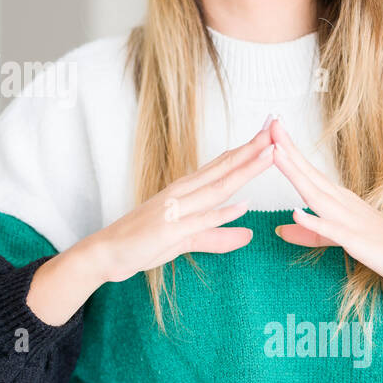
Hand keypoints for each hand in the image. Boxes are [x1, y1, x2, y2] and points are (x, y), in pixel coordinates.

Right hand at [86, 122, 275, 284]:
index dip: (247, 151)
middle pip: (224, 168)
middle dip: (252, 149)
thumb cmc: (141, 242)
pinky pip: (201, 221)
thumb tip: (248, 234)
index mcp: (185, 191)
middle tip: (276, 129)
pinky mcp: (169, 229)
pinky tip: (243, 205)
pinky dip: (223, 213)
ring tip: (269, 154)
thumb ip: (216, 236)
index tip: (269, 135)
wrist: (106, 253)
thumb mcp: (185, 240)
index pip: (221, 166)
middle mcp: (181, 193)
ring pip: (217, 188)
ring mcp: (175, 209)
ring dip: (245, 170)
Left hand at [268, 117, 382, 303]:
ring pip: (318, 195)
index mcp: (338, 200)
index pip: (308, 171)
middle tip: (270, 124)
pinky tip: (296, 212)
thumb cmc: (382, 247)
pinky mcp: (358, 241)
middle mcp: (343, 204)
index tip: (270, 129)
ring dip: (296, 175)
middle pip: (310, 174)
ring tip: (276, 154)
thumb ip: (311, 233)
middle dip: (288, 150)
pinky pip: (332, 231)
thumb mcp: (339, 238)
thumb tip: (281, 228)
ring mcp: (351, 220)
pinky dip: (313, 221)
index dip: (288, 151)